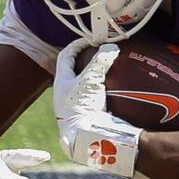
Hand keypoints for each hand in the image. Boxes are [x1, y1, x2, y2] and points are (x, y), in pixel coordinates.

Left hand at [54, 41, 141, 177]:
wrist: (84, 138)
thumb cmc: (83, 107)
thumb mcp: (91, 80)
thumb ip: (101, 62)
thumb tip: (112, 47)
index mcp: (61, 82)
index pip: (65, 56)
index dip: (77, 45)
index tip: (91, 40)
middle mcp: (64, 94)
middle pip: (72, 71)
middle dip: (85, 62)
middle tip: (100, 55)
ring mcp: (74, 106)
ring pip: (83, 86)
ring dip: (95, 78)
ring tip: (111, 73)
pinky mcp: (86, 116)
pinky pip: (94, 99)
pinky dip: (104, 93)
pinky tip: (117, 93)